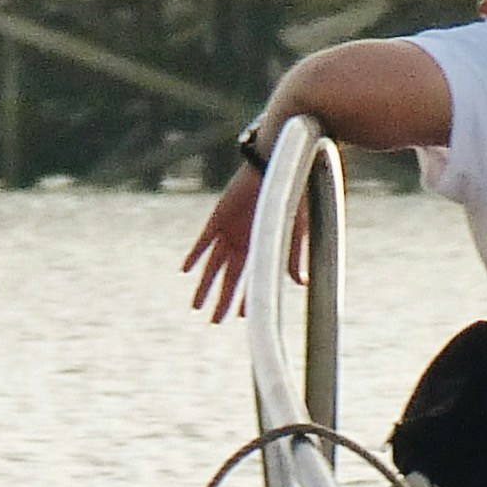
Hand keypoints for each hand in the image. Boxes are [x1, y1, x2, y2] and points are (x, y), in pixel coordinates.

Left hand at [180, 161, 307, 322]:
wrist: (278, 165)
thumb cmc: (294, 195)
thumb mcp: (298, 229)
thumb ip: (294, 255)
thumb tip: (301, 283)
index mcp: (264, 247)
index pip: (252, 280)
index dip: (246, 299)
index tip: (241, 317)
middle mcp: (244, 243)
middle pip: (228, 279)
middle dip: (222, 301)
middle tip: (214, 322)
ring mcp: (229, 231)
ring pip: (212, 266)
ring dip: (204, 286)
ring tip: (196, 307)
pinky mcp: (217, 219)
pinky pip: (202, 242)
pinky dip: (194, 256)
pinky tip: (185, 272)